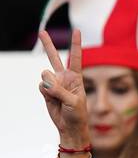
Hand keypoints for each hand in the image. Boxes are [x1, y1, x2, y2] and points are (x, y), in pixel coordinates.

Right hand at [37, 30, 89, 146]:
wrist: (70, 126)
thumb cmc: (78, 115)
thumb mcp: (73, 102)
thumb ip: (59, 90)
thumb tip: (45, 80)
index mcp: (76, 78)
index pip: (75, 58)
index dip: (76, 44)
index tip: (77, 30)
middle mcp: (64, 77)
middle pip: (54, 57)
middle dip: (47, 45)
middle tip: (41, 31)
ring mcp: (54, 83)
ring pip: (45, 75)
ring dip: (50, 87)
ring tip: (58, 97)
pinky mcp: (45, 89)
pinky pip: (41, 86)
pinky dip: (45, 93)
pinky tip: (51, 99)